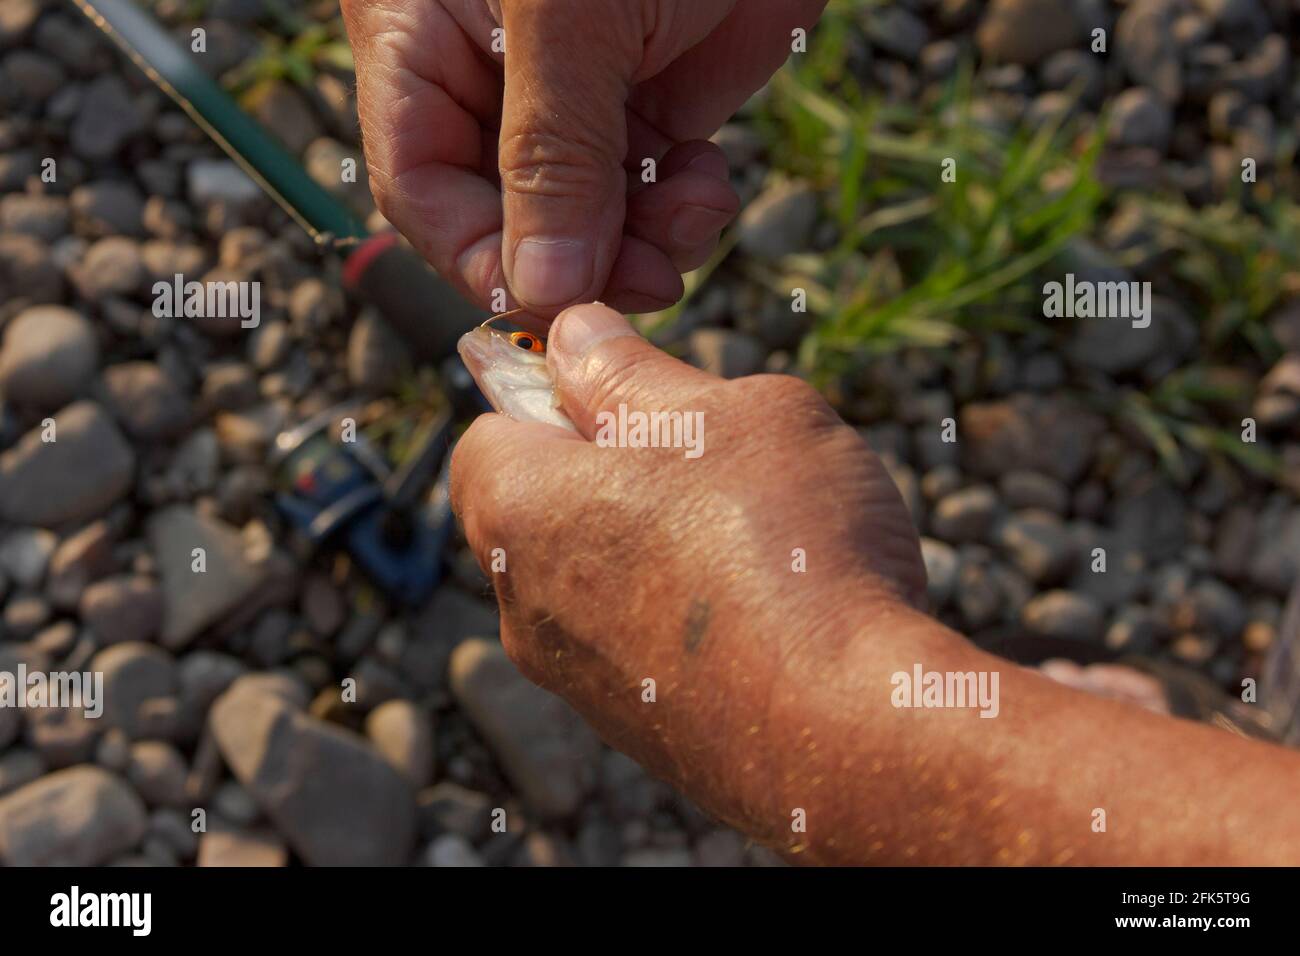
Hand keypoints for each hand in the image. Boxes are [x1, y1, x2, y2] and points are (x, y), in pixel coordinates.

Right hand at [341, 0, 827, 314]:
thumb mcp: (571, 18)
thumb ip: (552, 156)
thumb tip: (537, 292)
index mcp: (423, 40)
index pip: (419, 183)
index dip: (477, 255)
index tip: (549, 301)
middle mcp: (488, 80)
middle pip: (503, 218)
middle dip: (576, 260)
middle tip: (648, 279)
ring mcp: (572, 99)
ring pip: (582, 224)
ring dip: (638, 246)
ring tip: (694, 214)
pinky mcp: (648, 105)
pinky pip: (647, 200)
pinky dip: (679, 216)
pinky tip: (709, 187)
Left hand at [450, 303, 926, 837]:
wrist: (852, 732)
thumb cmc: (783, 546)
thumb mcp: (720, 411)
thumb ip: (632, 372)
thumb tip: (576, 337)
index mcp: (517, 509)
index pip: (490, 433)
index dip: (553, 399)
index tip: (626, 389)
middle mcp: (524, 605)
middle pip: (548, 507)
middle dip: (622, 471)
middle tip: (716, 456)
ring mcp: (579, 682)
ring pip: (605, 577)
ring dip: (666, 542)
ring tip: (765, 534)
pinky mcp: (641, 733)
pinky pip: (648, 644)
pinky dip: (694, 613)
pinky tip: (777, 605)